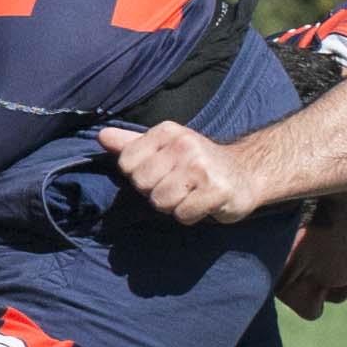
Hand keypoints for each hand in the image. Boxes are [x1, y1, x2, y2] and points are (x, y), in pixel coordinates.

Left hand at [99, 120, 249, 225]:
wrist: (245, 173)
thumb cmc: (197, 163)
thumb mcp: (164, 147)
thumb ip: (131, 144)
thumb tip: (101, 136)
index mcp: (168, 131)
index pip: (127, 163)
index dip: (140, 176)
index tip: (161, 173)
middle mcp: (184, 144)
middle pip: (142, 184)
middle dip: (156, 192)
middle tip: (178, 186)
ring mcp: (202, 167)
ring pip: (161, 202)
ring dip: (174, 206)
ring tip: (190, 194)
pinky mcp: (217, 190)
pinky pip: (183, 214)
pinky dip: (190, 215)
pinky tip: (203, 204)